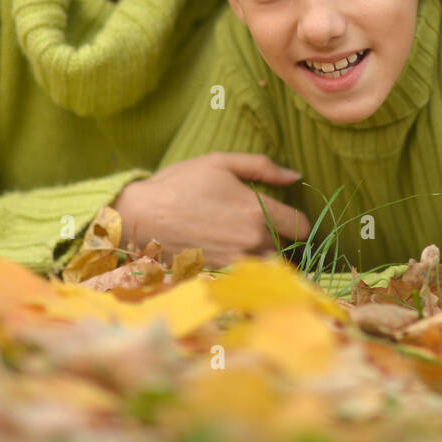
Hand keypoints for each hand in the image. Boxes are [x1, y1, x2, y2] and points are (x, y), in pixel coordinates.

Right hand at [112, 153, 311, 268]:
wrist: (139, 217)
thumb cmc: (179, 184)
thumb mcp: (219, 163)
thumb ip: (262, 166)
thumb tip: (295, 176)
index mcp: (257, 211)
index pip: (303, 228)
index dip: (297, 221)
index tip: (285, 217)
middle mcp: (252, 241)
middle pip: (288, 250)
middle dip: (281, 241)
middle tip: (262, 229)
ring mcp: (235, 263)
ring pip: (268, 267)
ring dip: (265, 257)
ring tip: (245, 243)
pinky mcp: (219, 277)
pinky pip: (246, 278)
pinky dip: (244, 270)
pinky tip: (230, 256)